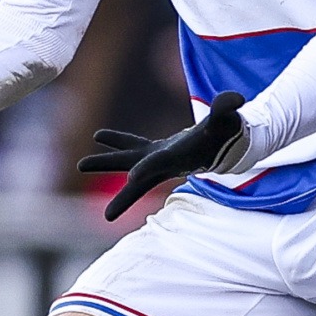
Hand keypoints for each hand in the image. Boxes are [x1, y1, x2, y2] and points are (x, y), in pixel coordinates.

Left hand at [77, 93, 247, 221]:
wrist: (228, 141)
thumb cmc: (227, 131)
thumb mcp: (227, 119)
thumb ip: (227, 109)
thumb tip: (234, 99)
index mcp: (181, 157)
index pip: (162, 164)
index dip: (148, 168)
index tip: (132, 178)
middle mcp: (167, 164)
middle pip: (142, 181)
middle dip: (125, 198)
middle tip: (107, 216)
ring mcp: (160, 158)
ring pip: (129, 162)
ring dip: (106, 162)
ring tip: (81, 164)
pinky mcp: (158, 150)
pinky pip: (133, 146)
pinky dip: (117, 141)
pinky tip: (99, 136)